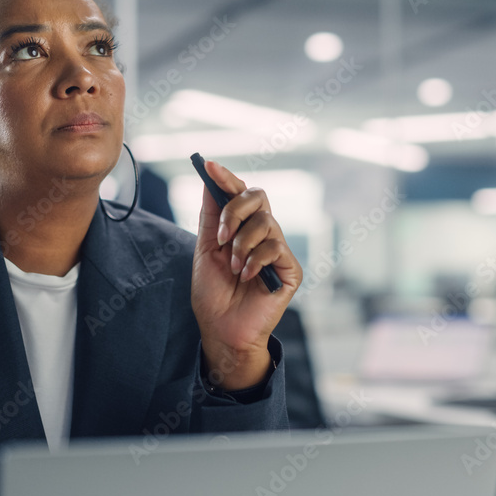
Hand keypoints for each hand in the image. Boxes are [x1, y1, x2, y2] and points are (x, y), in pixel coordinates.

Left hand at [191, 160, 302, 389]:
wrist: (222, 329)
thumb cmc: (214, 294)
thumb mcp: (205, 250)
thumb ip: (210, 217)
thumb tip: (209, 182)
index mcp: (242, 227)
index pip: (240, 192)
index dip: (226, 177)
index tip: (209, 166)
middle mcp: (262, 234)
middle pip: (258, 196)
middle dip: (234, 209)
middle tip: (220, 235)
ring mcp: (278, 250)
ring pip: (265, 222)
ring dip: (241, 244)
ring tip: (233, 267)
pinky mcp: (290, 269)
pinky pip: (276, 247)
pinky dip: (255, 260)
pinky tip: (246, 276)